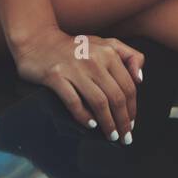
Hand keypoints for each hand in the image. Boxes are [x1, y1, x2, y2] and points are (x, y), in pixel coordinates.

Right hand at [10, 26, 144, 143]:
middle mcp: (94, 59)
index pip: (128, 86)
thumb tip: (140, 79)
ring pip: (98, 102)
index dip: (132, 108)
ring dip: (107, 123)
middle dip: (123, 120)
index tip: (132, 123)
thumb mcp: (105, 43)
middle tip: (125, 137)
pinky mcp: (55, 76)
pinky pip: (74, 101)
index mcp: (109, 52)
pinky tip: (91, 124)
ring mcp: (74, 68)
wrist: (38, 41)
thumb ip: (129, 56)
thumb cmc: (75, 47)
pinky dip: (84, 116)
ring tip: (111, 135)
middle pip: (116, 96)